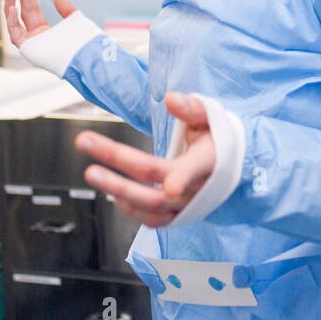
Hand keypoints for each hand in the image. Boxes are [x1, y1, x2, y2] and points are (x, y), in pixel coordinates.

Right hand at [3, 0, 75, 47]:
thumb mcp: (74, 21)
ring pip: (14, 22)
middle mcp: (34, 36)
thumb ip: (66, 9)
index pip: (31, 8)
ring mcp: (30, 43)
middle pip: (23, 11)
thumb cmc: (81, 44)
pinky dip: (11, 22)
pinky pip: (14, 34)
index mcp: (44, 31)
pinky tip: (13, 8)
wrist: (83, 58)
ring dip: (10, 6)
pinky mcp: (27, 49)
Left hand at [76, 92, 215, 225]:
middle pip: (155, 185)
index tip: (170, 186)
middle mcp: (197, 189)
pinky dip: (132, 211)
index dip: (182, 179)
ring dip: (118, 191)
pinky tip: (114, 195)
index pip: (194, 169)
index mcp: (209, 162)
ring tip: (92, 174)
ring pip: (150, 206)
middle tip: (88, 155)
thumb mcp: (210, 117)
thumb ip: (191, 107)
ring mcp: (187, 206)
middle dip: (119, 171)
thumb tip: (171, 98)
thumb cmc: (218, 138)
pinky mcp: (179, 216)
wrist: (232, 166)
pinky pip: (154, 221)